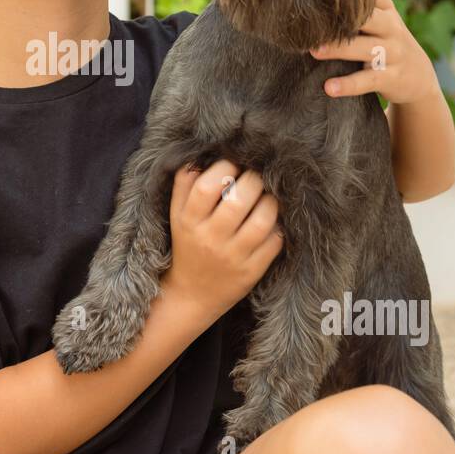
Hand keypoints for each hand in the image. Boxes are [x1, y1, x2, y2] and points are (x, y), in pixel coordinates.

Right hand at [161, 160, 283, 322]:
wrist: (192, 295)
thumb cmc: (187, 246)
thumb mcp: (176, 217)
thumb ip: (183, 186)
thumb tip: (198, 158)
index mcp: (189, 221)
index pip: (207, 187)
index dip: (225, 169)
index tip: (233, 167)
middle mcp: (210, 239)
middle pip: (239, 200)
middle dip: (254, 181)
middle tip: (257, 178)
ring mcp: (232, 257)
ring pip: (262, 221)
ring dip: (271, 202)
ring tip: (268, 198)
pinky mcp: (251, 272)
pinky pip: (274, 243)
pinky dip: (278, 228)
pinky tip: (272, 222)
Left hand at [308, 0, 440, 104]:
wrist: (419, 77)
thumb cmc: (387, 42)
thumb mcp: (381, 19)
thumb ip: (359, 3)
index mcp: (386, 10)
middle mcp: (391, 27)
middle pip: (367, 18)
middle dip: (340, 17)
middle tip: (311, 19)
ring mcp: (393, 53)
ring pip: (365, 48)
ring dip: (339, 49)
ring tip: (314, 51)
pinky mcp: (391, 78)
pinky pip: (368, 81)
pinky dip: (348, 85)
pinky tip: (329, 88)